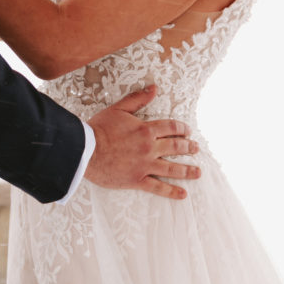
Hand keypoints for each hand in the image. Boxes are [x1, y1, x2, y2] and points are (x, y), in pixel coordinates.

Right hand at [85, 85, 199, 201]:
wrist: (85, 151)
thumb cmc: (99, 129)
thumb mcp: (118, 109)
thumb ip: (137, 100)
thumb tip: (153, 88)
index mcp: (146, 130)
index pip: (171, 128)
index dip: (182, 129)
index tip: (188, 131)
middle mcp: (149, 148)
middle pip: (176, 147)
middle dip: (188, 148)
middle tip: (196, 149)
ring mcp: (144, 166)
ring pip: (172, 169)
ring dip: (187, 170)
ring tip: (197, 172)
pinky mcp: (137, 180)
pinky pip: (158, 187)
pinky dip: (171, 191)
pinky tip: (183, 194)